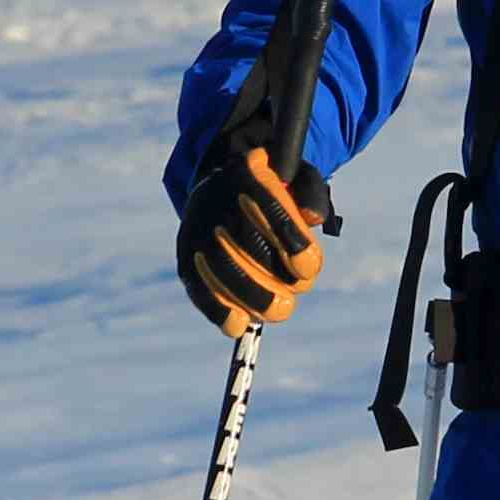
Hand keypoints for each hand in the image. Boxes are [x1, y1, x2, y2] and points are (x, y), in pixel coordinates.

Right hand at [177, 152, 327, 334]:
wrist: (224, 185)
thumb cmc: (272, 186)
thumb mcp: (296, 177)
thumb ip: (309, 193)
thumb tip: (314, 219)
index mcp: (245, 172)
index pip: (266, 204)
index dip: (288, 238)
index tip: (307, 268)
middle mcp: (215, 197)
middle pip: (240, 240)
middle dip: (271, 276)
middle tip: (294, 299)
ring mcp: (196, 225)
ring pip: (218, 265)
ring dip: (249, 296)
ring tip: (277, 313)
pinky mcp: (185, 252)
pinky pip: (195, 282)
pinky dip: (215, 307)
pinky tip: (237, 326)